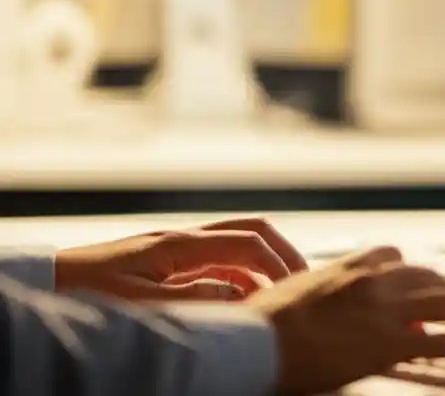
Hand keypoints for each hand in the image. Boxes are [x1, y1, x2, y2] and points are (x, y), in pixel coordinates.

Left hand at [55, 217, 307, 300]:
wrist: (50, 282)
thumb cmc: (89, 293)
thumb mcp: (146, 304)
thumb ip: (198, 300)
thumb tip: (243, 298)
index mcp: (181, 243)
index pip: (250, 242)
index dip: (280, 264)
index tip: (299, 290)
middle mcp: (184, 238)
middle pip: (252, 230)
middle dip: (283, 253)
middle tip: (304, 282)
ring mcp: (177, 248)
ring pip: (238, 246)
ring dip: (263, 268)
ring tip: (280, 297)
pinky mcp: (169, 262)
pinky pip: (217, 264)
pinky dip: (240, 279)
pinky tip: (244, 303)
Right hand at [247, 246, 444, 395]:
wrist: (251, 343)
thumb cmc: (257, 325)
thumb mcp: (291, 295)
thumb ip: (318, 296)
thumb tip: (320, 313)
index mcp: (348, 266)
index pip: (393, 257)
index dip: (411, 278)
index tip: (417, 295)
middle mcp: (374, 280)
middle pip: (430, 278)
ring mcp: (386, 309)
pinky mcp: (391, 343)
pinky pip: (444, 343)